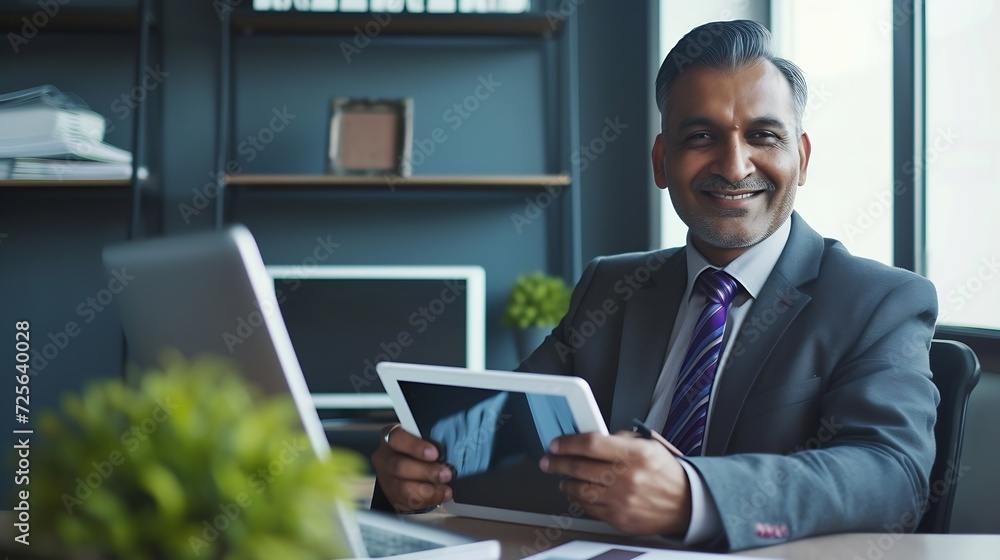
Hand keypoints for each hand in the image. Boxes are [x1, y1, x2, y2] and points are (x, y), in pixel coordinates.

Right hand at [371, 424, 453, 511]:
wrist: (407, 466)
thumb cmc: (418, 448)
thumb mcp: (421, 437)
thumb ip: (431, 440)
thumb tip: (451, 449)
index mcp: (391, 436)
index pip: (397, 438)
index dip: (415, 447)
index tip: (434, 453)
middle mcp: (384, 457)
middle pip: (400, 466)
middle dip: (426, 472)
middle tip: (446, 474)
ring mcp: (386, 479)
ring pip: (402, 488)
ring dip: (427, 491)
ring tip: (445, 489)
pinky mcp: (391, 496)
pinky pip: (406, 502)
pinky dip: (426, 500)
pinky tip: (439, 496)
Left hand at [540, 431, 691, 534]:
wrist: (686, 504)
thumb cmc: (666, 473)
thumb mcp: (649, 445)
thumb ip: (620, 439)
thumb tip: (593, 439)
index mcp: (635, 453)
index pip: (591, 444)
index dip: (568, 443)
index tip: (557, 444)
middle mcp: (627, 477)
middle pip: (579, 467)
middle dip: (557, 463)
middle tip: (549, 461)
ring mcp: (622, 499)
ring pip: (579, 490)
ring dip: (566, 482)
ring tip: (563, 478)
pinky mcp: (619, 518)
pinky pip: (589, 508)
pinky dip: (579, 499)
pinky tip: (578, 493)